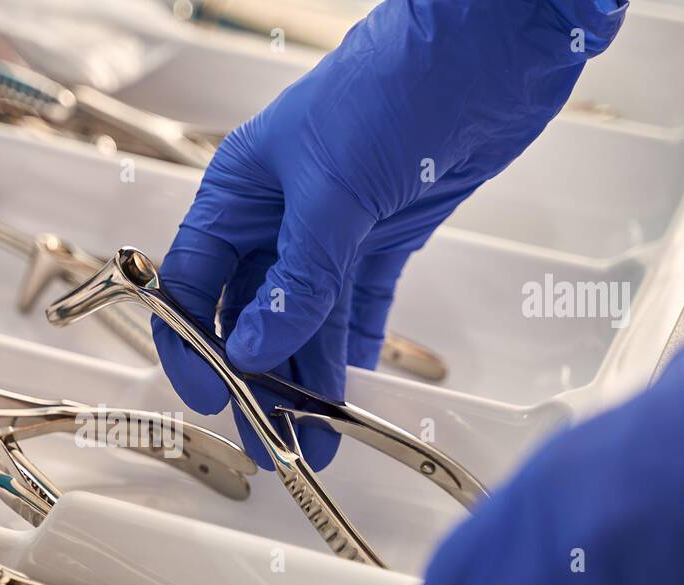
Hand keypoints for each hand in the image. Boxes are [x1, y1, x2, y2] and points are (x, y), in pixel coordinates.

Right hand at [155, 0, 626, 468]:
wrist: (491, 45)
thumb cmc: (392, 88)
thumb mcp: (333, 192)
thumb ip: (298, 280)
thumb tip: (256, 351)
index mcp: (239, 194)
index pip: (192, 282)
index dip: (192, 344)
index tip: (208, 398)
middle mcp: (276, 218)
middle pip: (250, 313)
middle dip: (256, 379)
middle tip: (268, 441)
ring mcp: (331, 231)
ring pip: (305, 320)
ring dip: (307, 379)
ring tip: (313, 439)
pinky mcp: (382, 239)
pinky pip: (356, 307)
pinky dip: (350, 349)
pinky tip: (345, 391)